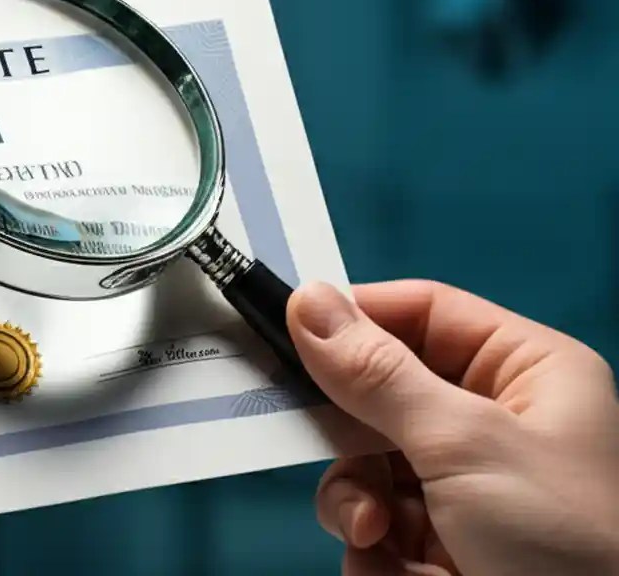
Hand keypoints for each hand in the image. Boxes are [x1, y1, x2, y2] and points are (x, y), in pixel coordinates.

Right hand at [288, 280, 618, 575]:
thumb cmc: (565, 543)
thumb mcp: (464, 444)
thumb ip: (377, 374)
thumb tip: (308, 301)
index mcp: (525, 372)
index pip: (422, 312)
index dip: (355, 318)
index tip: (285, 328)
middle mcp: (493, 421)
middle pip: (379, 391)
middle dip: (348, 432)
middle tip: (313, 437)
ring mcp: (464, 486)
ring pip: (364, 465)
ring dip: (357, 502)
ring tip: (377, 534)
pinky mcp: (441, 542)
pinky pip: (371, 523)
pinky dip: (372, 550)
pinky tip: (399, 567)